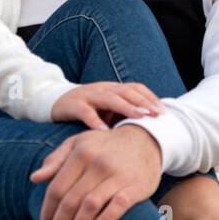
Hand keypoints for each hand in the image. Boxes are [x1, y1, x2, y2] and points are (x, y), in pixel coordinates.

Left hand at [30, 125, 163, 219]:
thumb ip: (56, 160)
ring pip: (90, 205)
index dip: (48, 210)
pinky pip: (118, 206)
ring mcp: (118, 175)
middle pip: (71, 200)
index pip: (57, 187)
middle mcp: (98, 163)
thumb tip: (34, 178)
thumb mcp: (79, 144)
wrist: (146, 140)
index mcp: (81, 153)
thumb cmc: (105, 146)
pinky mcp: (136, 186)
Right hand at [49, 81, 164, 131]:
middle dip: (144, 102)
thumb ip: (123, 115)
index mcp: (113, 88)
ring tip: (140, 117)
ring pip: (109, 98)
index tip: (165, 111)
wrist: (53, 100)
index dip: (151, 97)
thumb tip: (149, 127)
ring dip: (126, 107)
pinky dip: (95, 120)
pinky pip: (85, 111)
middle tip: (158, 114)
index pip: (136, 88)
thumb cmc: (86, 109)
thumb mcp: (106, 109)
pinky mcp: (72, 104)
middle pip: (127, 91)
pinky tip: (104, 131)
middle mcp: (103, 88)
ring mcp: (87, 94)